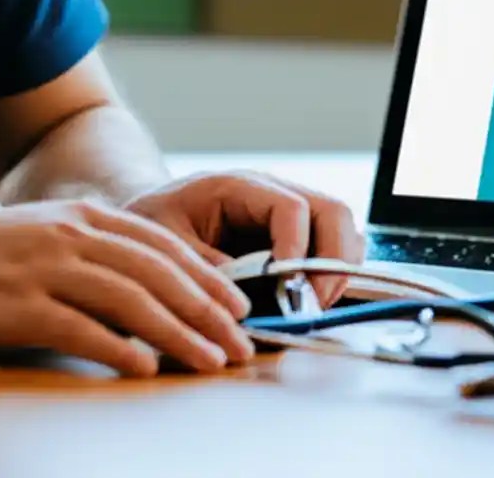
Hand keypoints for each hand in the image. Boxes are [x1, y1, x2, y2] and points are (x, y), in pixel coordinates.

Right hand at [0, 201, 255, 376]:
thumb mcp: (37, 238)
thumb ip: (88, 254)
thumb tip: (143, 291)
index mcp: (79, 217)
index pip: (163, 246)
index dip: (207, 276)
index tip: (239, 303)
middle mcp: (68, 236)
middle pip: (158, 273)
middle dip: (208, 310)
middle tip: (240, 341)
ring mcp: (42, 269)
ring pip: (132, 301)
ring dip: (179, 334)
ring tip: (210, 360)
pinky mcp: (15, 307)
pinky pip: (81, 329)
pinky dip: (120, 349)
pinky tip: (146, 367)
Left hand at [124, 172, 365, 305]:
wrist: (152, 215)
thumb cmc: (154, 223)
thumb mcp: (164, 245)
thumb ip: (203, 268)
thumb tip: (241, 302)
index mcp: (241, 186)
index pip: (291, 207)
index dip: (298, 248)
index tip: (289, 287)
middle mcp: (275, 194)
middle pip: (332, 212)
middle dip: (333, 261)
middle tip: (315, 304)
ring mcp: (290, 215)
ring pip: (342, 230)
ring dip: (338, 270)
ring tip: (313, 307)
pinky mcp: (296, 237)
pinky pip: (332, 249)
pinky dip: (332, 276)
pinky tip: (309, 302)